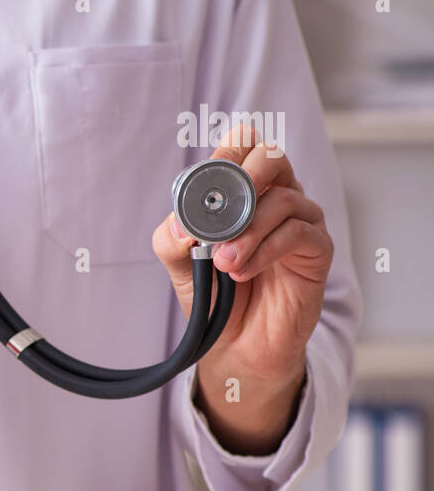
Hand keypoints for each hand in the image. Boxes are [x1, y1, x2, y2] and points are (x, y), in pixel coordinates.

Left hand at [152, 125, 333, 454]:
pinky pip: (299, 233)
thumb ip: (173, 236)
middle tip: (222, 210)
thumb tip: (183, 225)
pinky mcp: (317, 250)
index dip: (230, 149)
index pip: (244, 147)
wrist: (233, 343)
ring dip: (248, 230)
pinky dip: (266, 249)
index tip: (210, 174)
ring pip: (284, 199)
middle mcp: (274, 198)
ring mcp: (300, 221)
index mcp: (241, 191)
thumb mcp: (178, 261)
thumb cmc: (211, 293)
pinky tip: (242, 270)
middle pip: (273, 157)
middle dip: (245, 177)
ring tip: (222, 262)